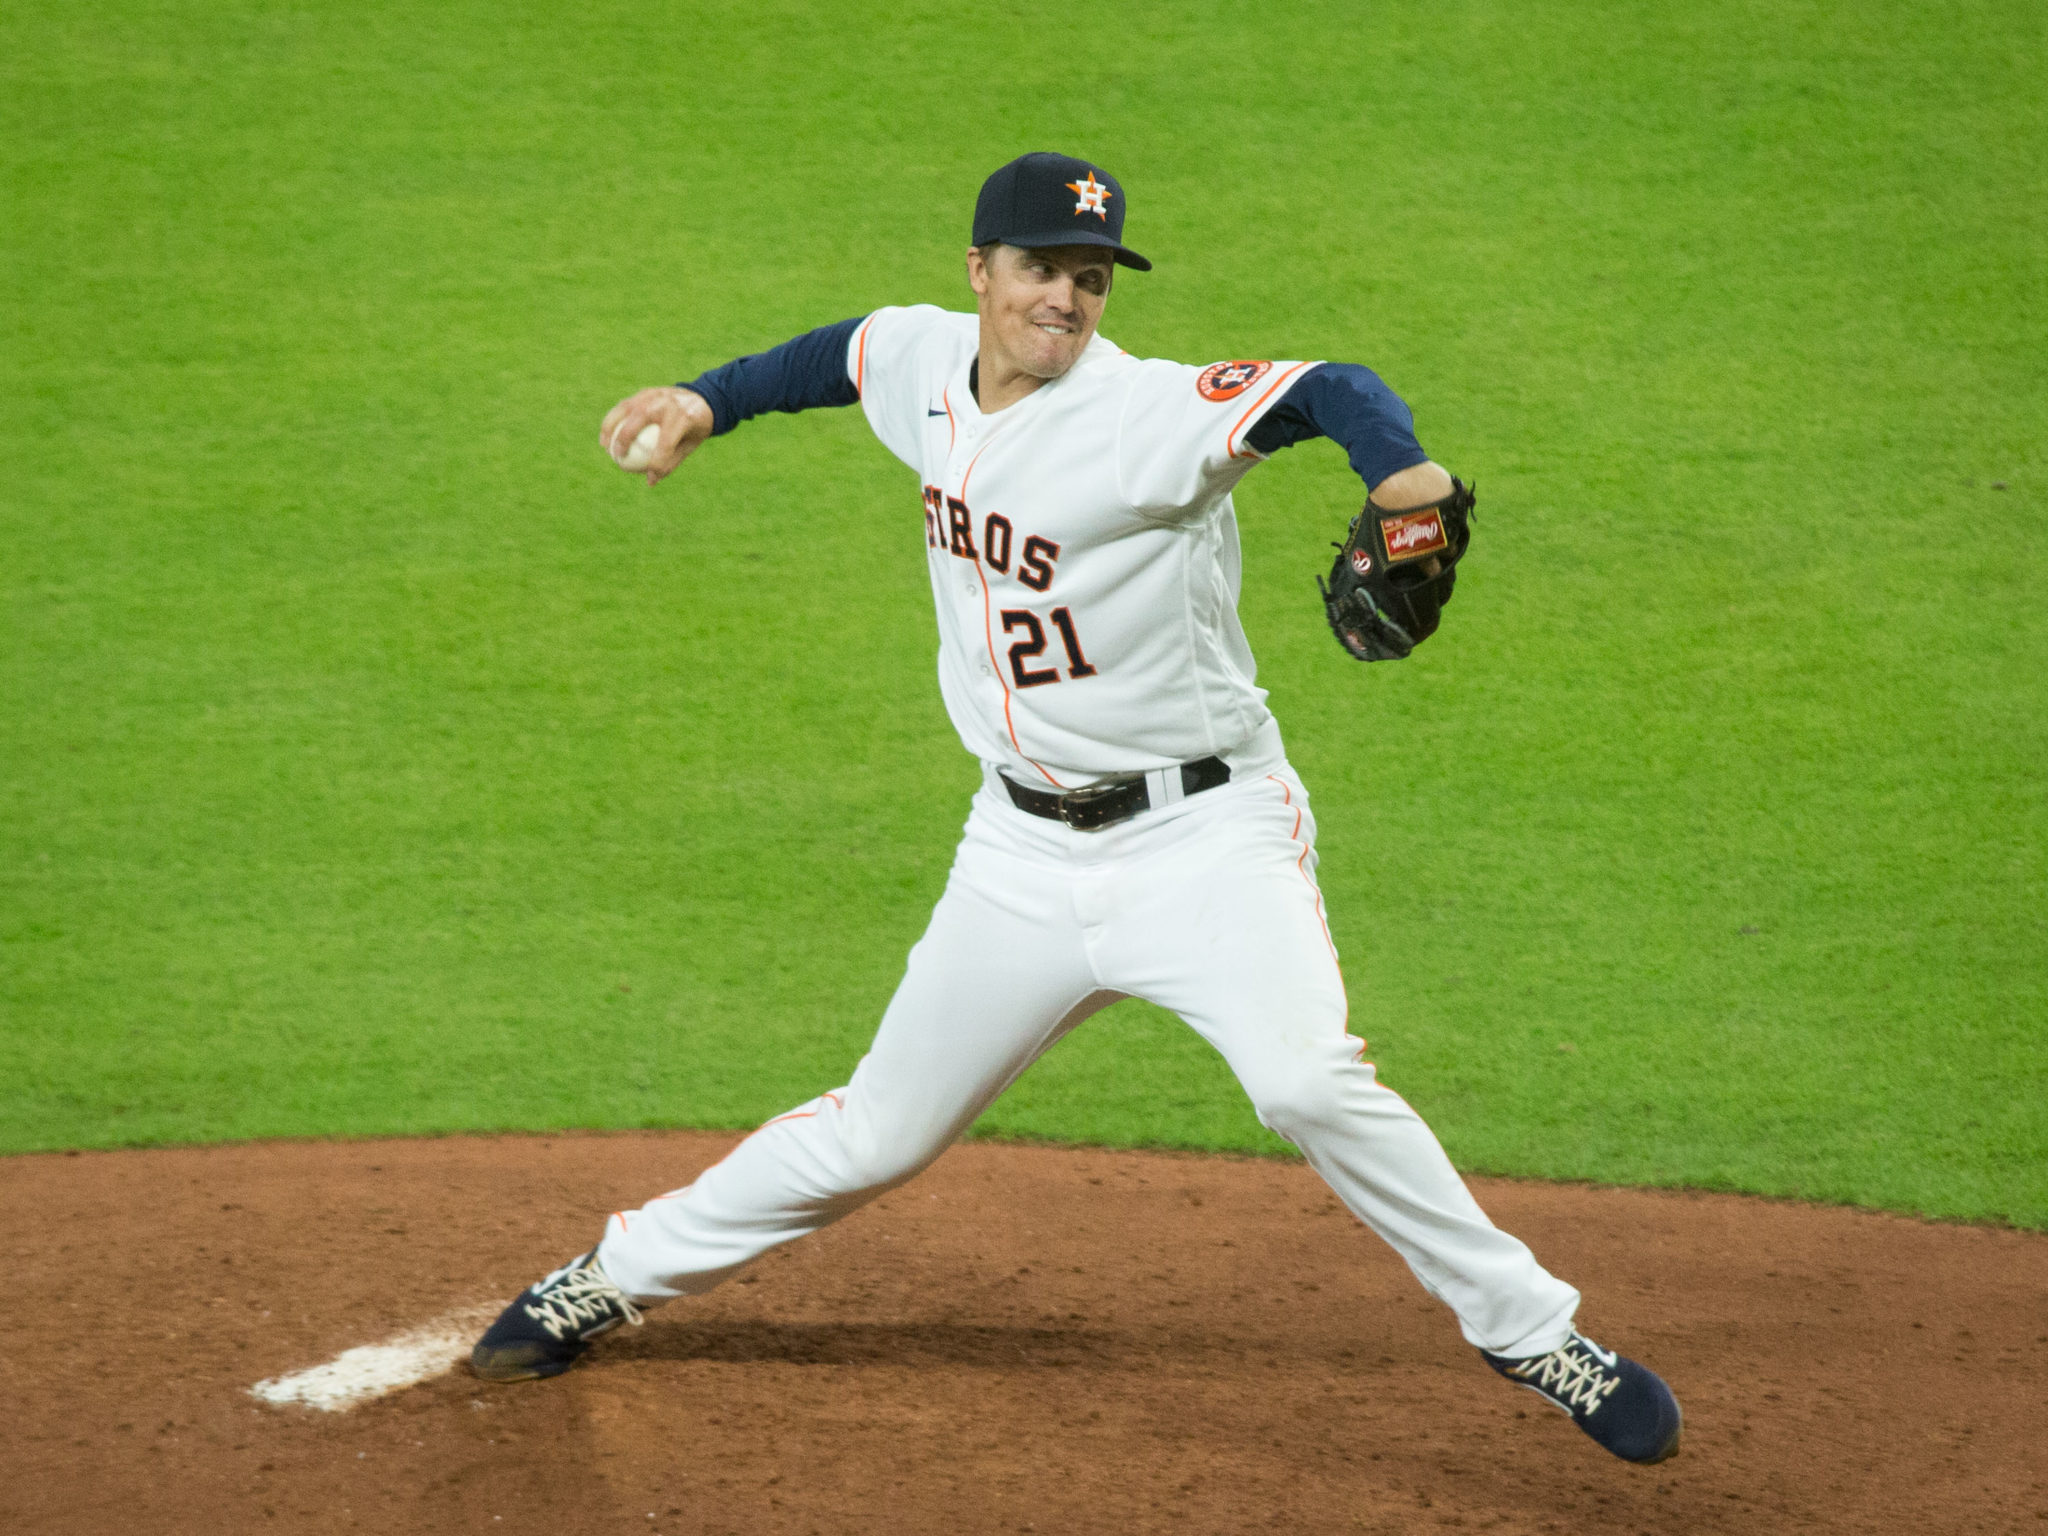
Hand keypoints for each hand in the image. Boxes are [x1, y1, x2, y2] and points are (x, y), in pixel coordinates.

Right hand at [598, 386, 714, 485]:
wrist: (702, 399)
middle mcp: (667, 403)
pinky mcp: (646, 392)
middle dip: (624, 439)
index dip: (656, 463)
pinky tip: (607, 434)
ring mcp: (655, 394)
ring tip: (605, 445)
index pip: (666, 444)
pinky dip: (614, 418)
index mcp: (683, 417)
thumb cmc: (695, 428)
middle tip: (617, 457)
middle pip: (639, 420)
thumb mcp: (690, 446)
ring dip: (611, 426)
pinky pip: (626, 405)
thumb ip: (671, 462)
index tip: (650, 476)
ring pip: (626, 408)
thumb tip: (650, 481)